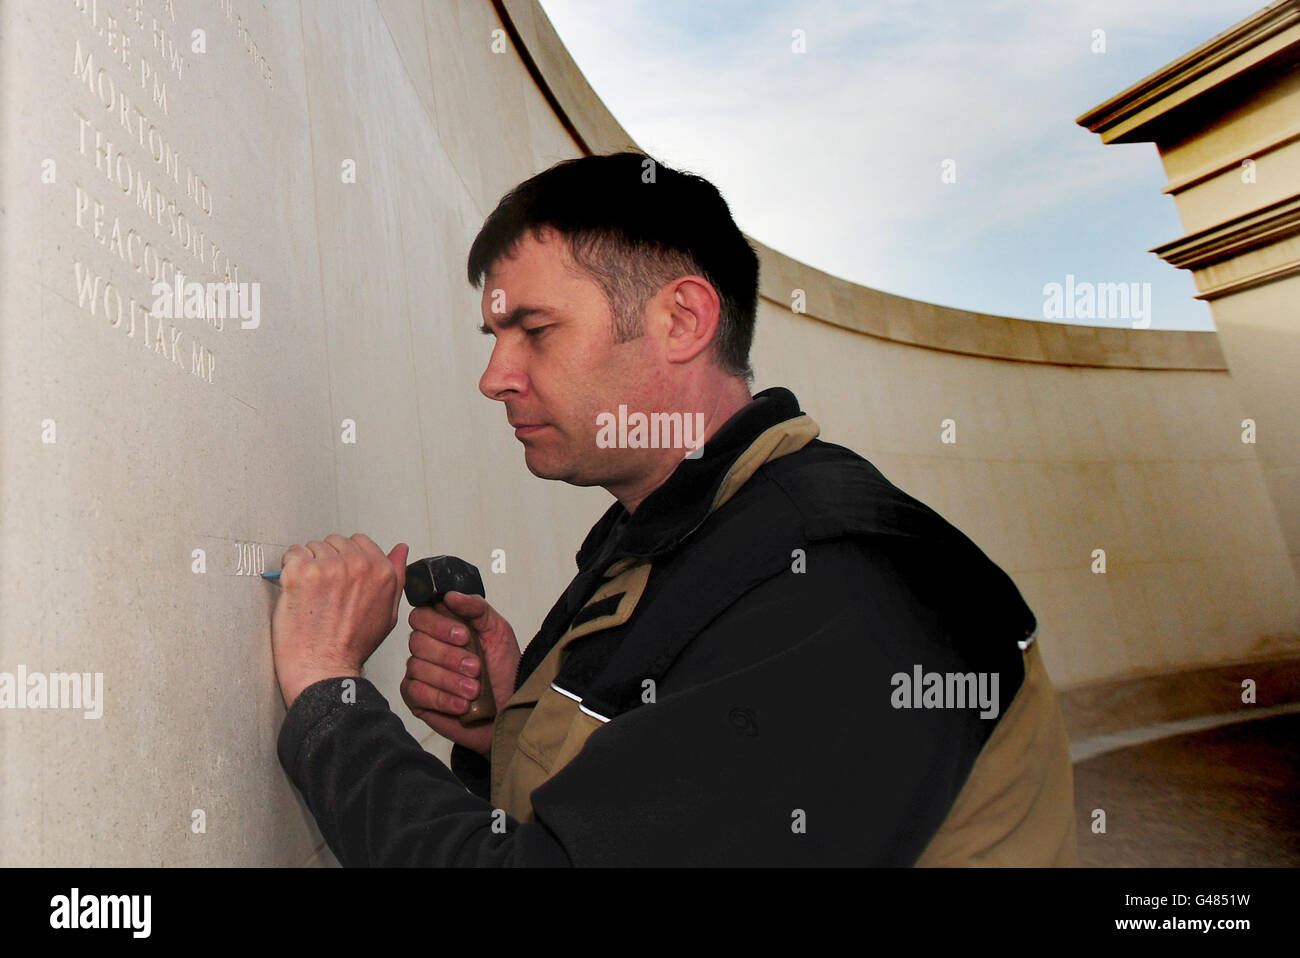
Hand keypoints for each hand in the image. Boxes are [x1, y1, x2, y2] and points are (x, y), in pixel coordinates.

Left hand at [270, 534, 408, 708]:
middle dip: (328, 560)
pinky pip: (292, 553)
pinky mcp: (301, 572)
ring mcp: (328, 567)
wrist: (323, 668)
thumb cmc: (352, 646)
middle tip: (324, 589)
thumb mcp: (388, 612)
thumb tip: (401, 551)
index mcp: (382, 571)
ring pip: (313, 547)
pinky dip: (290, 568)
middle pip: (335, 542)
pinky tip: (297, 589)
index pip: (360, 542)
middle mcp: (358, 564)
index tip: (340, 576)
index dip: (347, 559)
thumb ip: (397, 576)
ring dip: (309, 565)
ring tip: (311, 594)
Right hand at [400, 591, 520, 756]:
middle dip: (449, 656)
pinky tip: (462, 704)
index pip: (421, 615)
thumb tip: (451, 595)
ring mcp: (419, 672)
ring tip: (474, 690)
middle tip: (475, 667)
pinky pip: (416, 692)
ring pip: (417, 667)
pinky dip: (441, 698)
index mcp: (443, 627)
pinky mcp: (416, 698)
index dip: (439, 625)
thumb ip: (477, 608)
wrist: (509, 706)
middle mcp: (428, 647)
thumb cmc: (503, 669)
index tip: (463, 636)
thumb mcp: (498, 631)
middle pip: (417, 641)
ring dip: (449, 680)